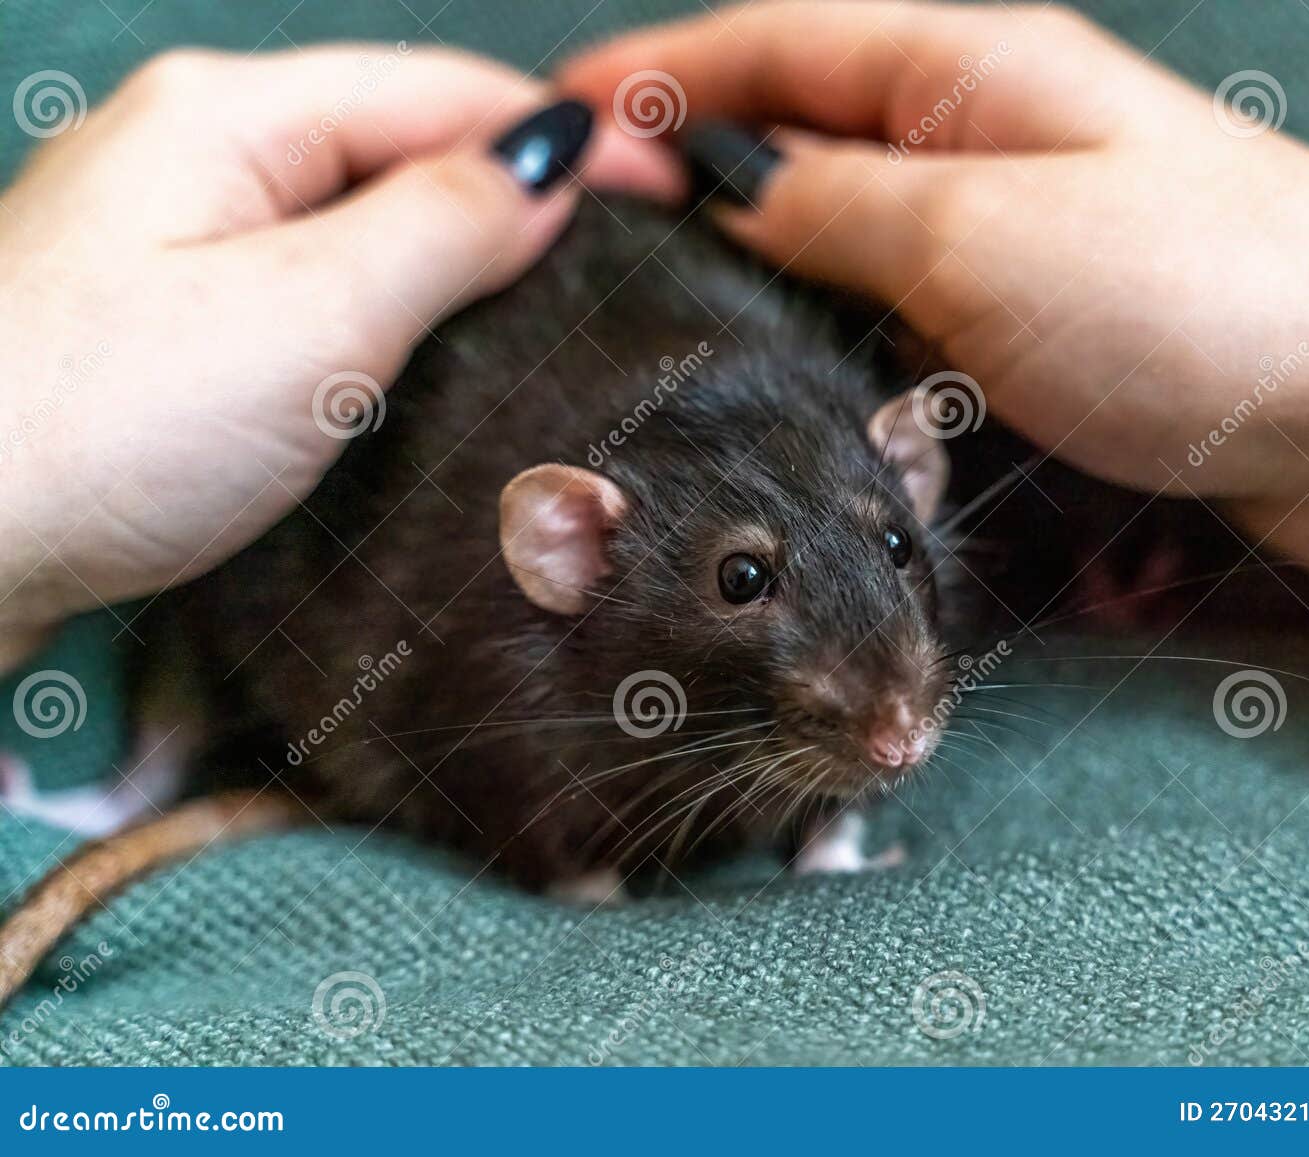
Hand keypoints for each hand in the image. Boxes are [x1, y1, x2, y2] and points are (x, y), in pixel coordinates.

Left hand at [0, 45, 676, 664]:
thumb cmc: (99, 428)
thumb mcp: (310, 315)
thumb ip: (441, 227)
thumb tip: (544, 165)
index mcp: (229, 117)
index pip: (441, 94)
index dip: (568, 136)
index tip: (673, 184)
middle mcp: (194, 159)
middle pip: (398, 150)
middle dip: (520, 195)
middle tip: (631, 255)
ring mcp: (171, 246)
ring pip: (357, 228)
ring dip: (462, 260)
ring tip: (559, 308)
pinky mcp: (163, 334)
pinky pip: (313, 295)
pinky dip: (394, 318)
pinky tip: (437, 361)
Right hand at [564, 2, 1308, 832]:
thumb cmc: (1212, 298)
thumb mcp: (977, 238)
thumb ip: (836, 209)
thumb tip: (731, 191)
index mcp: (973, 68)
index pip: (774, 45)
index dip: (655, 77)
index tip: (557, 119)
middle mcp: (997, 133)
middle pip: (808, 130)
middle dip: (696, 173)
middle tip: (596, 241)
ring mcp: (1029, 229)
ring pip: (859, 230)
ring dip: (772, 266)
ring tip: (677, 314)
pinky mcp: (1057, 319)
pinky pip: (919, 309)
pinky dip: (853, 333)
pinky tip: (812, 374)